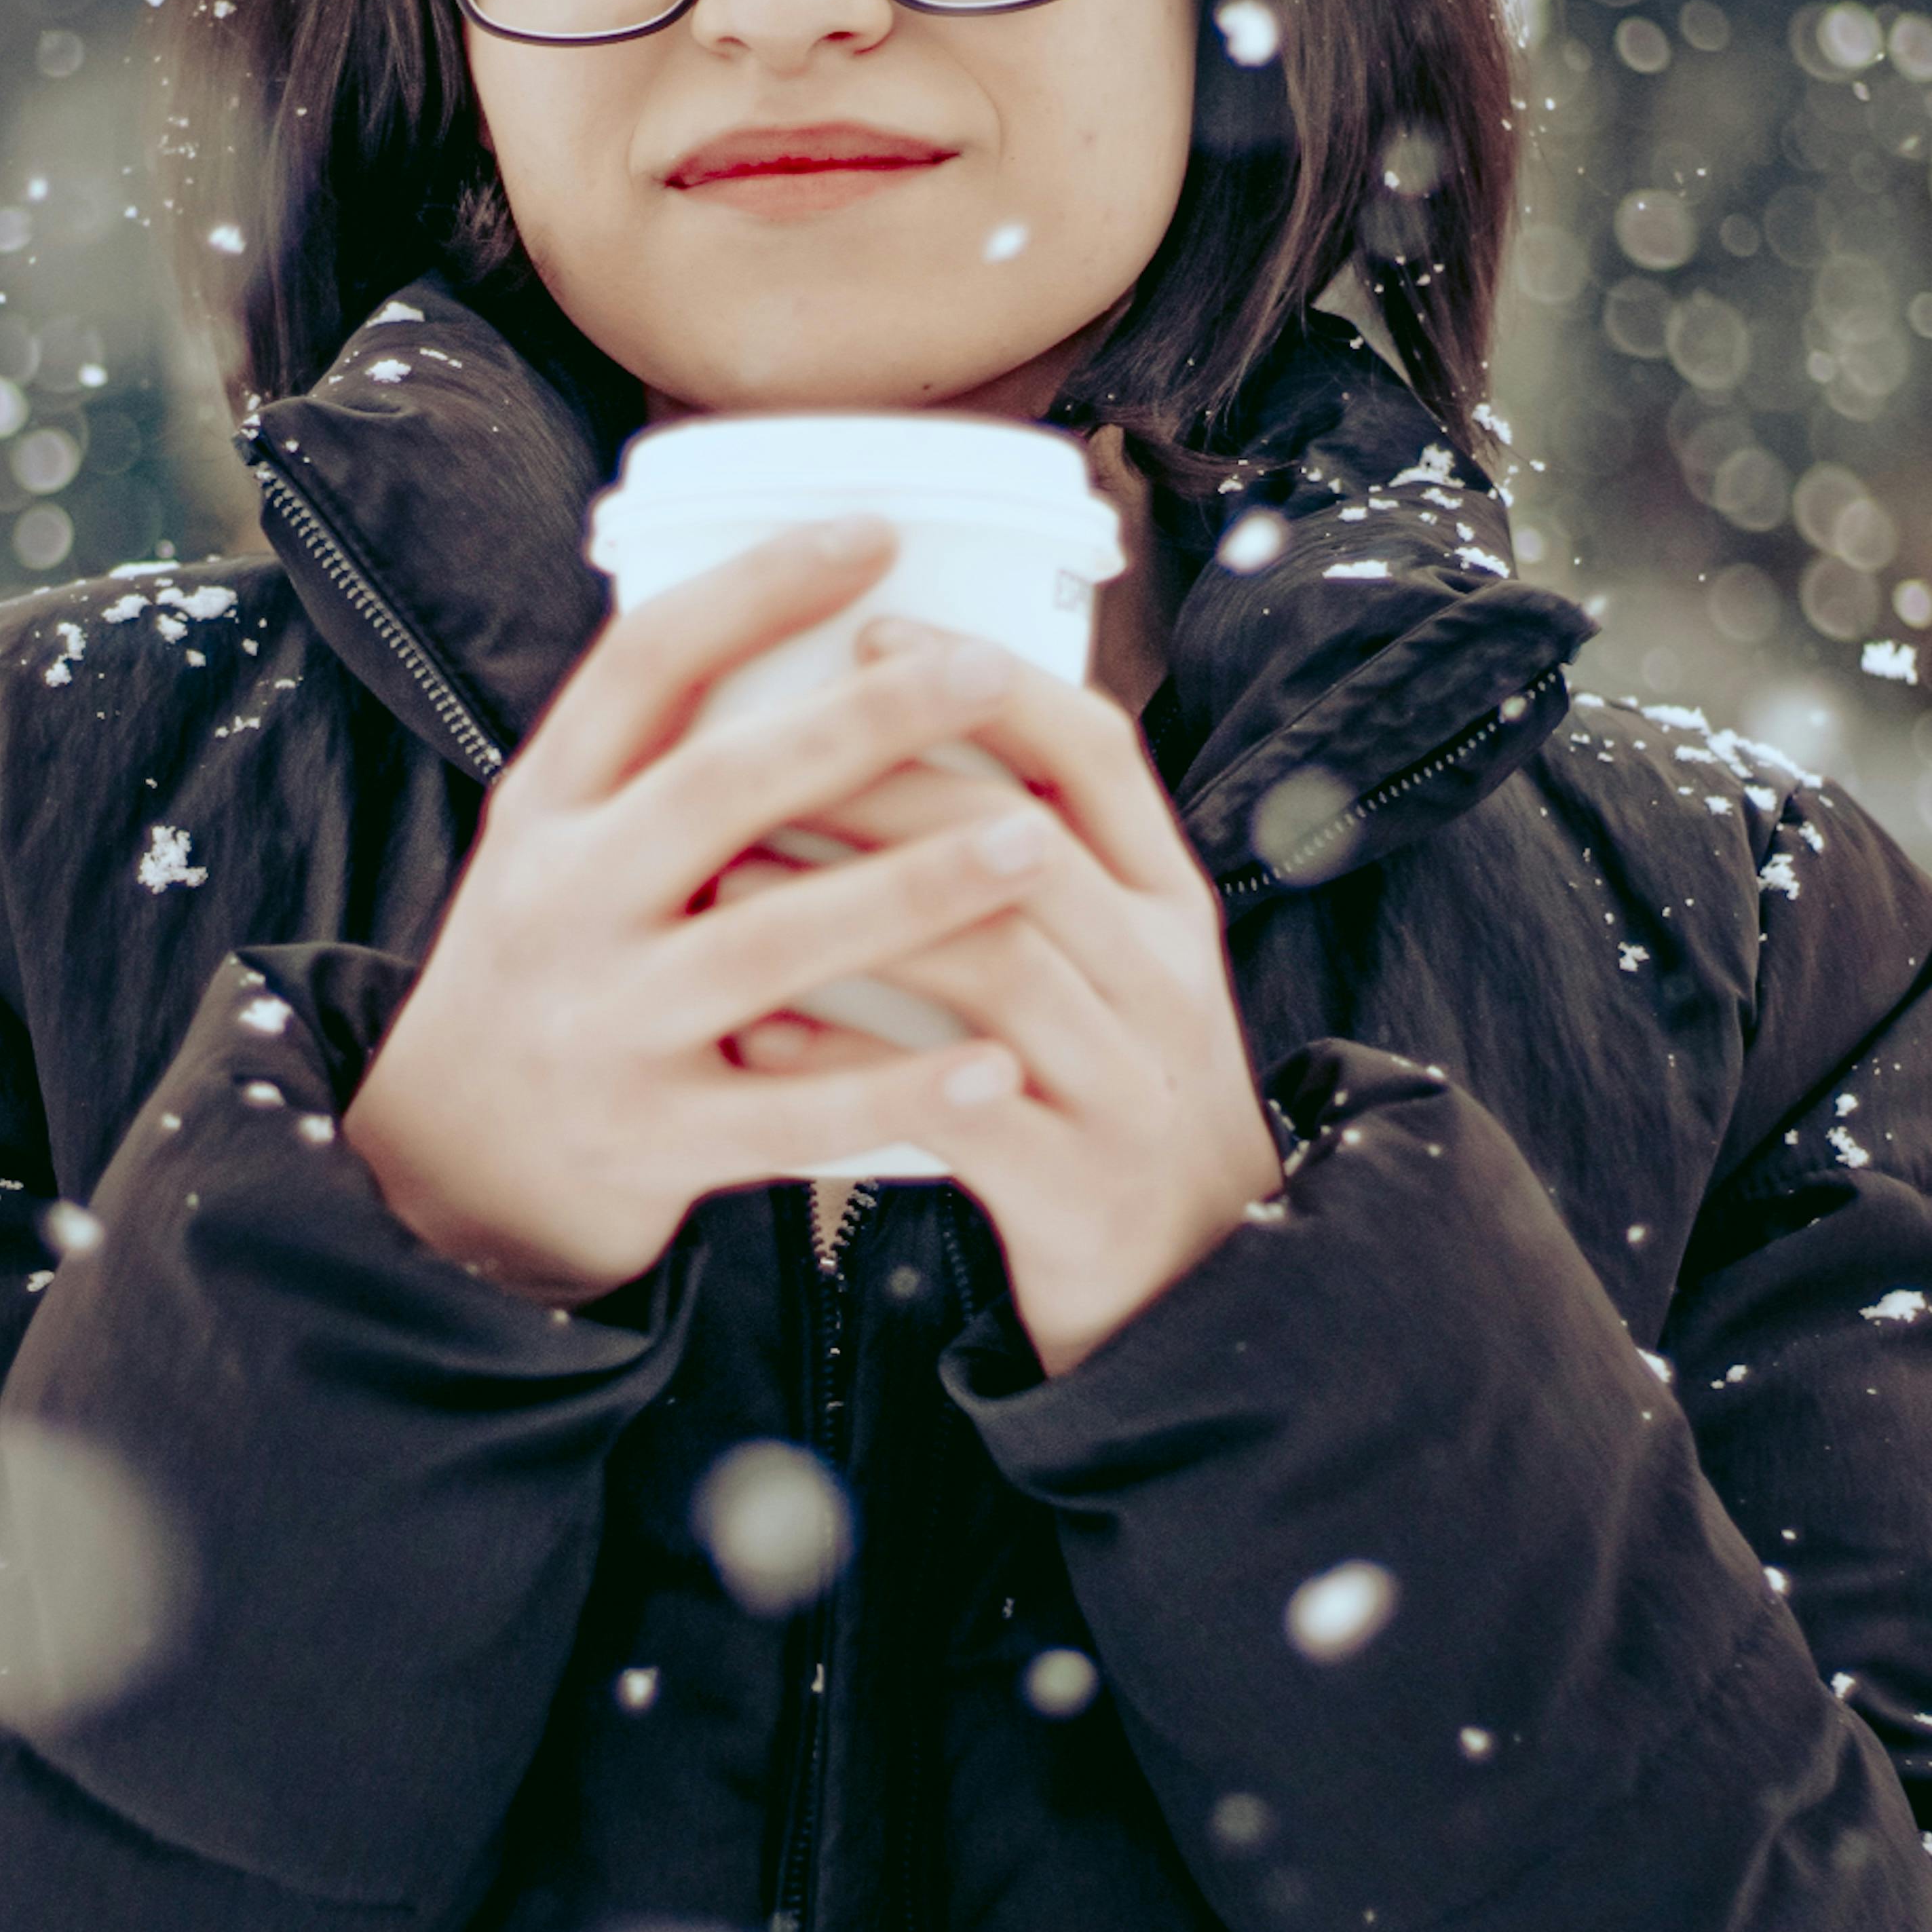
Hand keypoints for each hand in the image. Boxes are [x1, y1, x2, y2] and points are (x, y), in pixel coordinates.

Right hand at [339, 526, 1067, 1302]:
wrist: (448, 1160)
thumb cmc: (550, 962)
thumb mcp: (557, 839)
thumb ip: (655, 754)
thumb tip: (804, 608)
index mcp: (546, 804)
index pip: (642, 667)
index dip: (757, 591)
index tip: (872, 533)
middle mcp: (564, 901)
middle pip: (718, 790)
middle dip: (861, 725)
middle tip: (986, 672)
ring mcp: (606, 1024)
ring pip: (768, 943)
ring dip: (911, 893)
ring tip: (1037, 846)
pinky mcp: (652, 1139)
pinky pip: (791, 1113)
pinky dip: (895, 1089)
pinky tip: (994, 1068)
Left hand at [727, 626, 1281, 1374]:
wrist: (1200, 1299)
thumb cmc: (1105, 1104)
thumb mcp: (1104, 973)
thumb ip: (1026, 873)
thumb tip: (889, 739)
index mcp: (1167, 907)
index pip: (1096, 752)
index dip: (988, 682)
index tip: (876, 632)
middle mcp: (1163, 982)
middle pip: (1025, 842)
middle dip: (884, 781)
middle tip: (755, 748)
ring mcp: (1129, 1087)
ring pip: (994, 963)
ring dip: (850, 908)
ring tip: (731, 874)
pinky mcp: (1079, 1189)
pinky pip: (956, 1106)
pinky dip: (851, 1064)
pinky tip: (760, 1036)